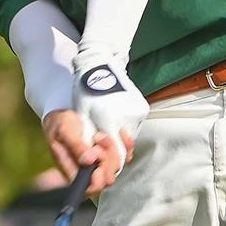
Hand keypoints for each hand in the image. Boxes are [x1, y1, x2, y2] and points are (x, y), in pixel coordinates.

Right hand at [43, 109, 133, 195]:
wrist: (67, 114)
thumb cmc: (61, 124)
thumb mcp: (64, 131)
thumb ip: (76, 146)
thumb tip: (88, 161)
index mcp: (73, 171)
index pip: (91, 187)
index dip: (99, 177)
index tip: (97, 156)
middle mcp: (88, 171)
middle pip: (107, 178)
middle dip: (106, 156)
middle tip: (97, 139)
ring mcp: (101, 163)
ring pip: (118, 165)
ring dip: (113, 147)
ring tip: (101, 135)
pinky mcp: (111, 154)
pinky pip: (126, 155)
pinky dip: (125, 143)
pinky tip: (118, 133)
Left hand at [69, 46, 147, 167]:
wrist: (99, 65)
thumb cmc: (86, 90)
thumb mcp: (82, 118)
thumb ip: (88, 141)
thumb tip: (90, 160)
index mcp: (110, 120)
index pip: (116, 154)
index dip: (109, 158)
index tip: (101, 155)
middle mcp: (128, 117)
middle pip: (125, 147)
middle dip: (113, 146)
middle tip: (101, 135)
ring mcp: (138, 112)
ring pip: (130, 136)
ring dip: (119, 135)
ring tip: (107, 121)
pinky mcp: (143, 108)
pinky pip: (135, 125)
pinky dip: (125, 125)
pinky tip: (116, 115)